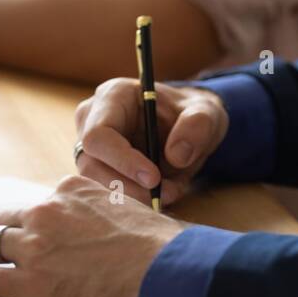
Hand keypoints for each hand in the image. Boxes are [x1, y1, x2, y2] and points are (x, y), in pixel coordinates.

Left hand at [0, 175, 186, 296]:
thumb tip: (110, 225)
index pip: (37, 201)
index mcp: (72, 190)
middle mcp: (47, 210)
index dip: (27, 219)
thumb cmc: (157, 244)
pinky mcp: (26, 280)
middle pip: (1, 217)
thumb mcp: (130, 209)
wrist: (161, 269)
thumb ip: (106, 210)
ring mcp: (33, 245)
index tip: (24, 231)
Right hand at [74, 78, 229, 206]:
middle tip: (164, 195)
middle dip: (128, 187)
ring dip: (133, 196)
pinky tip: (161, 195)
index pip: (98, 135)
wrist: (189, 127)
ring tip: (170, 192)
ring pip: (97, 184)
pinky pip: (108, 192)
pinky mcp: (99, 169)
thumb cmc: (191, 112)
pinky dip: (135, 200)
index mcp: (113, 96)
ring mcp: (91, 147)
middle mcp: (92, 120)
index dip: (123, 161)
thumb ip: (197, 125)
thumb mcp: (206, 112)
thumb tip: (177, 155)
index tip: (154, 179)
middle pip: (91, 165)